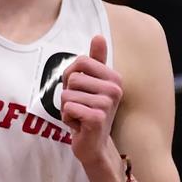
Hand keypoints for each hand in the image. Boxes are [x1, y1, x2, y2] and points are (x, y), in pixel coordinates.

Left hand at [59, 35, 125, 181]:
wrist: (94, 144)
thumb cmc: (88, 111)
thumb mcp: (90, 84)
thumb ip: (94, 61)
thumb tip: (98, 36)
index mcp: (114, 77)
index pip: (80, 62)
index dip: (71, 76)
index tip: (79, 90)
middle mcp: (114, 88)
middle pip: (72, 78)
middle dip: (68, 94)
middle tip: (79, 106)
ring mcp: (107, 103)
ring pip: (67, 95)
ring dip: (67, 108)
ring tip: (80, 116)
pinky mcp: (97, 118)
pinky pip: (68, 108)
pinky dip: (67, 118)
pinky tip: (79, 125)